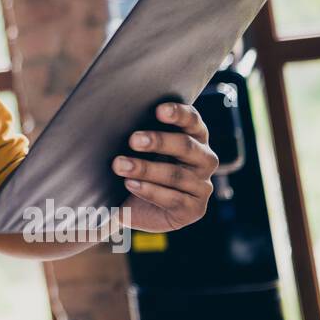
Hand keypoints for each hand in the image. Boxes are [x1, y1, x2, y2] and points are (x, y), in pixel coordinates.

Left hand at [112, 102, 217, 233]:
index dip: (178, 114)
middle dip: (158, 141)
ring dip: (145, 169)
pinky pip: (173, 198)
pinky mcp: (194, 209)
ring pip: (176, 174)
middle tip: (133, 140)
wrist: (135, 206)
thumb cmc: (139, 167)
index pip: (192, 121)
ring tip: (119, 165)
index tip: (159, 111)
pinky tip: (131, 184)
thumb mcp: (140, 149)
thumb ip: (140, 133)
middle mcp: (204, 159)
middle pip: (186, 146)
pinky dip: (149, 190)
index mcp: (194, 137)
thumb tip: (115, 117)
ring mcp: (202, 186)